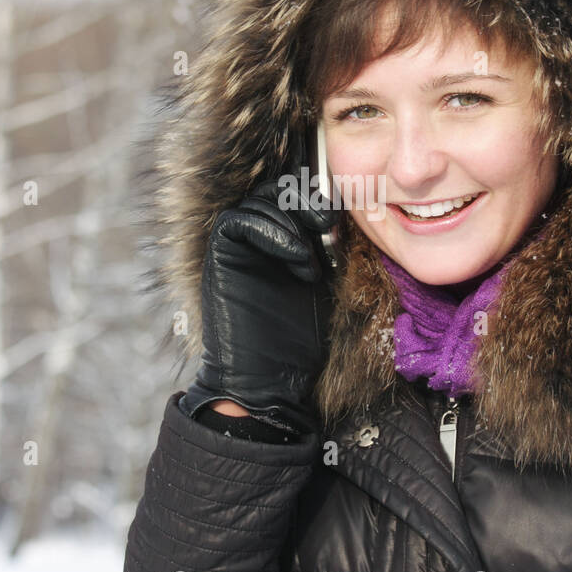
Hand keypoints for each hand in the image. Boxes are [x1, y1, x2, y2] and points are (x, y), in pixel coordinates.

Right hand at [178, 178, 338, 436]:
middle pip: (278, 190)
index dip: (320, 196)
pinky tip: (300, 260)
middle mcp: (260, 239)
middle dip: (307, 201)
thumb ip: (333, 246)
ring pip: (260, 200)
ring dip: (293, 221)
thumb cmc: (302, 341)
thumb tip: (350, 207)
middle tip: (330, 226)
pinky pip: (237, 220)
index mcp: (286, 241)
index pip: (298, 195)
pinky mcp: (220, 256)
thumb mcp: (330, 284)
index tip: (345, 221)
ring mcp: (239, 246)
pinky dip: (272, 231)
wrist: (268, 381)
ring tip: (316, 258)